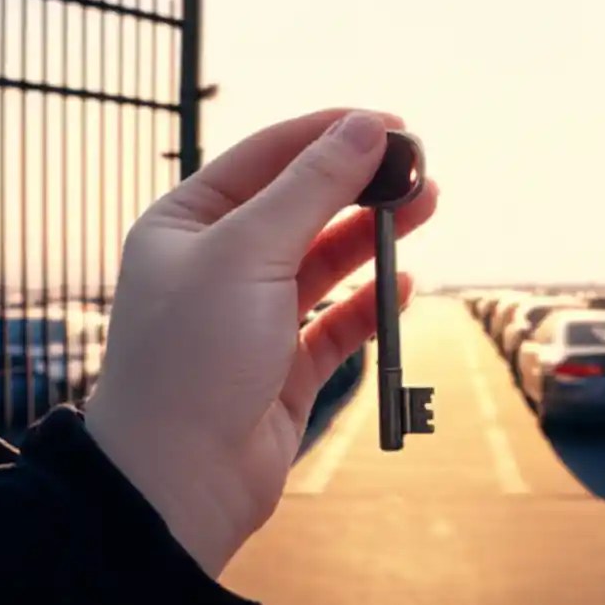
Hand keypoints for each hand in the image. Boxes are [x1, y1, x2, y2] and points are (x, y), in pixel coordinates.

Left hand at [83, 109, 438, 578]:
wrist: (177, 482)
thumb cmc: (192, 358)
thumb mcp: (249, 253)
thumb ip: (312, 187)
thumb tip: (366, 127)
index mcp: (186, 223)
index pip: (266, 156)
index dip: (329, 134)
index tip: (391, 123)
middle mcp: (216, 264)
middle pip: (301, 205)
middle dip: (360, 185)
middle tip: (420, 169)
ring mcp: (251, 316)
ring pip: (325, 260)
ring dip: (374, 236)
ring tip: (427, 207)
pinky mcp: (283, 366)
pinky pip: (337, 321)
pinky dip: (371, 301)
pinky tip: (404, 284)